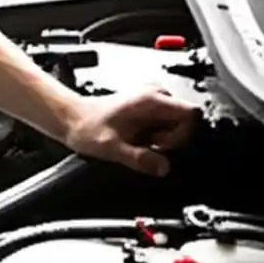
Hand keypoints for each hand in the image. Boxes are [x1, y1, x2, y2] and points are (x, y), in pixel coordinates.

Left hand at [63, 88, 199, 176]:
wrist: (71, 118)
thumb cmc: (86, 126)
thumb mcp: (112, 147)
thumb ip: (138, 158)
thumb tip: (163, 167)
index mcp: (151, 99)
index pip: (192, 114)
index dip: (183, 135)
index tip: (161, 145)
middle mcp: (155, 95)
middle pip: (186, 122)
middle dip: (171, 140)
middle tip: (146, 145)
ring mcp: (152, 100)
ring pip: (176, 125)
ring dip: (163, 139)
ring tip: (139, 141)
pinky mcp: (148, 108)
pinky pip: (166, 126)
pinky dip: (156, 136)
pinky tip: (138, 138)